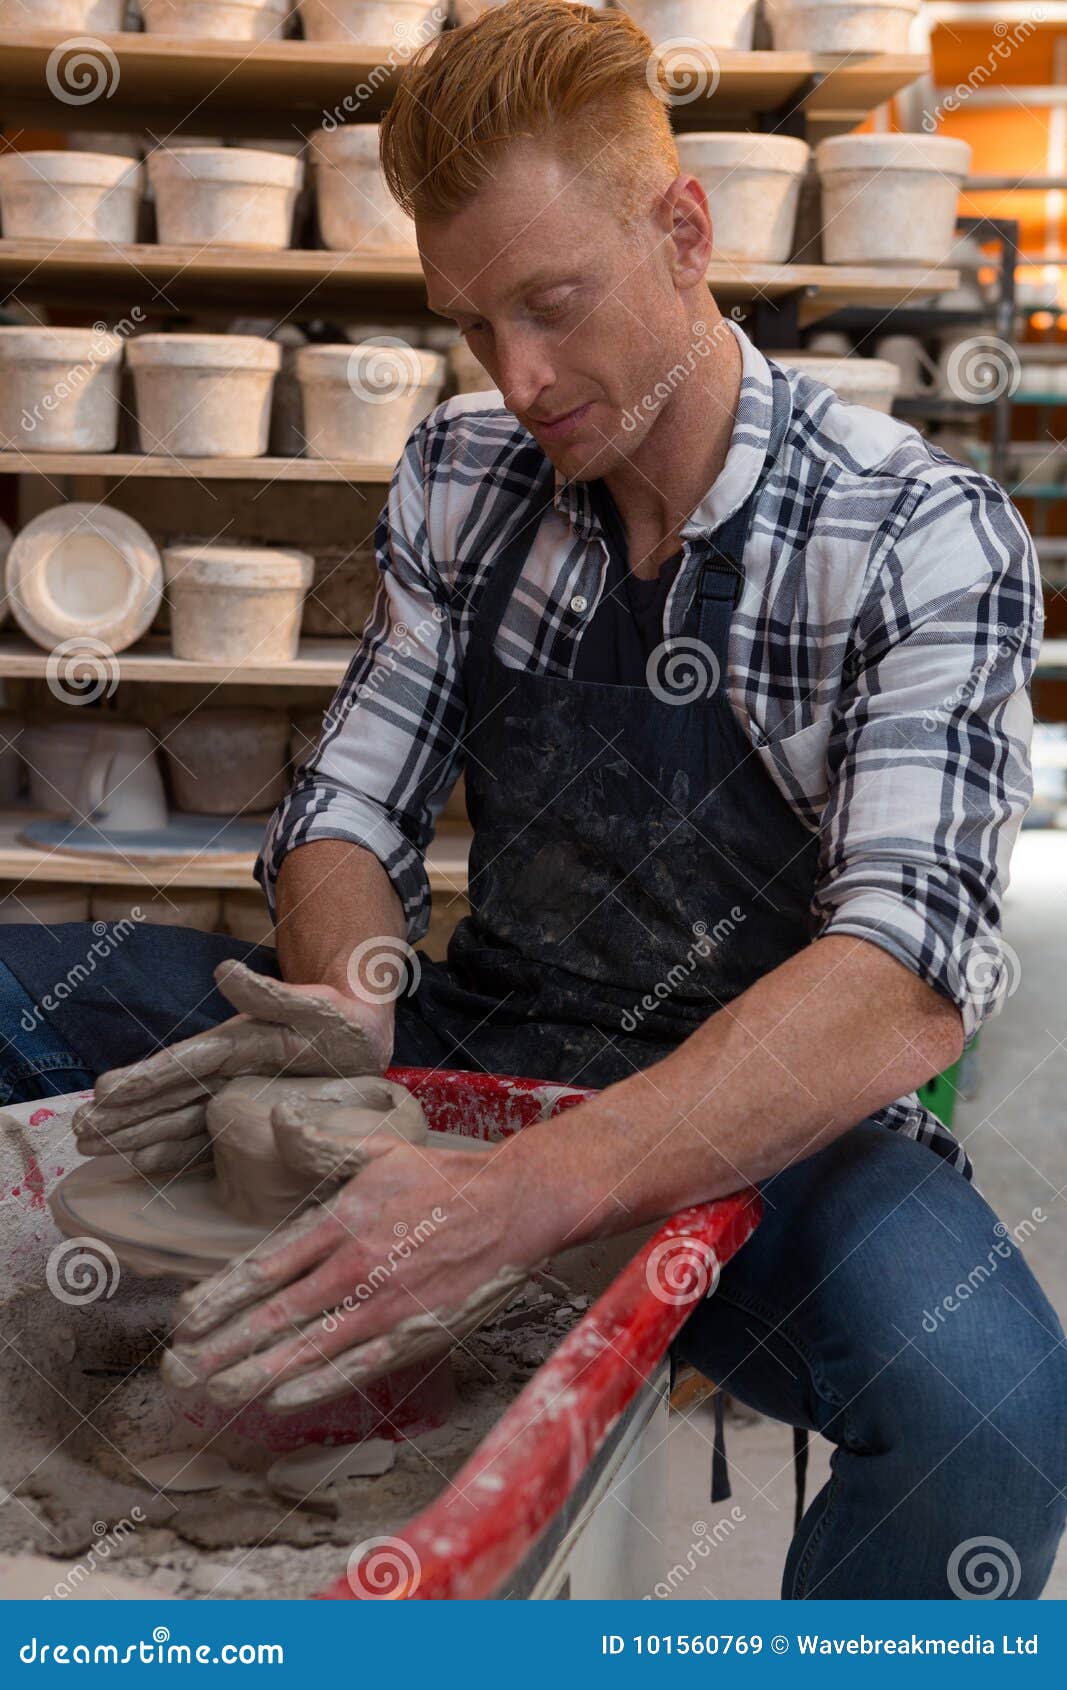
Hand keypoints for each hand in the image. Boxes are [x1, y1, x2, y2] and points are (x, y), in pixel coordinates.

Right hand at [71, 960, 391, 1175]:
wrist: (364, 1039)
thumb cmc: (339, 1018)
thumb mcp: (312, 1006)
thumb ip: (269, 995)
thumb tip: (223, 971)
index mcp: (233, 1042)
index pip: (181, 1064)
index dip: (143, 1079)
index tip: (104, 1091)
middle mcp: (222, 1071)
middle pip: (164, 1095)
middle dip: (123, 1114)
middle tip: (78, 1131)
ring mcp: (230, 1096)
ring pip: (173, 1119)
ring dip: (134, 1134)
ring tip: (91, 1147)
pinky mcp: (245, 1118)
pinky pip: (202, 1141)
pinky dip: (170, 1153)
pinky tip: (138, 1164)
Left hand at [161, 1126, 552, 1410]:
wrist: (511, 1206)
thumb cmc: (445, 1179)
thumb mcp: (379, 1148)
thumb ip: (323, 1142)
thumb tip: (279, 1121)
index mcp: (342, 1220)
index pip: (266, 1265)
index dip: (220, 1295)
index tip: (185, 1317)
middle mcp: (354, 1265)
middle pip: (274, 1313)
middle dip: (222, 1343)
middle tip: (179, 1368)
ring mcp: (383, 1304)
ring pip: (307, 1345)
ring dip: (255, 1370)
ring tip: (215, 1388)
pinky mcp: (413, 1331)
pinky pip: (356, 1365)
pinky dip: (316, 1383)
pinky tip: (280, 1398)